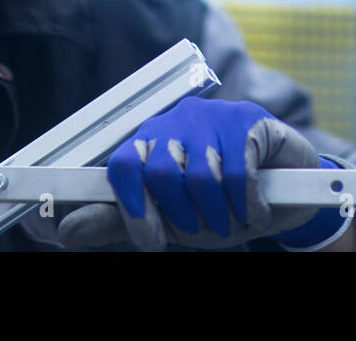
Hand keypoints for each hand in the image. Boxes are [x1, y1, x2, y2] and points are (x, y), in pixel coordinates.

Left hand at [57, 97, 333, 250]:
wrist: (289, 192)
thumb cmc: (222, 204)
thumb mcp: (170, 220)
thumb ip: (121, 221)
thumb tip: (66, 232)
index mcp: (151, 140)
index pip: (122, 164)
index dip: (131, 208)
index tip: (150, 242)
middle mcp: (177, 120)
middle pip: (160, 172)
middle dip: (184, 217)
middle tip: (205, 229)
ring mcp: (214, 115)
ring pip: (200, 176)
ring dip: (220, 215)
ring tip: (233, 219)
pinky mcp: (249, 119)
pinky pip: (237, 172)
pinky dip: (247, 205)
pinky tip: (256, 208)